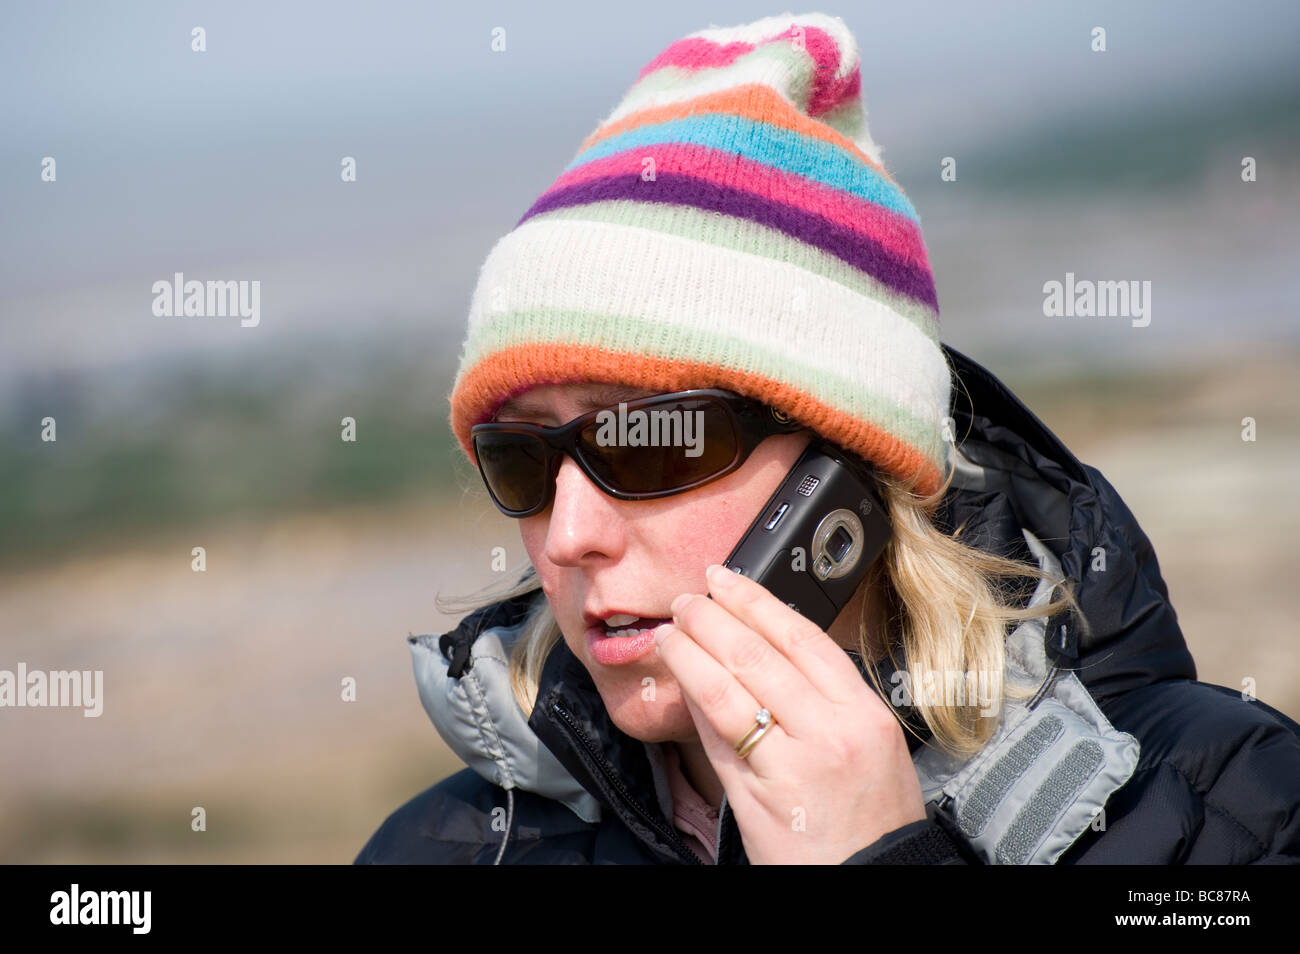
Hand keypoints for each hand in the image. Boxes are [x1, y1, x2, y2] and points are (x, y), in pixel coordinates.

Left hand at [654, 563, 925, 863]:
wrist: (871, 878)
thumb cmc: (872, 816)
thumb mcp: (871, 743)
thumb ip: (824, 698)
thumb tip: (759, 650)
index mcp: (864, 713)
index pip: (802, 638)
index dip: (756, 601)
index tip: (727, 579)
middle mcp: (830, 733)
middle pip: (757, 654)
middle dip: (713, 618)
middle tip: (687, 601)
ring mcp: (791, 764)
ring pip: (727, 688)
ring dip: (690, 653)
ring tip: (671, 634)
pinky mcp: (756, 795)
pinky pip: (716, 737)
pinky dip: (695, 704)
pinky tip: (681, 682)